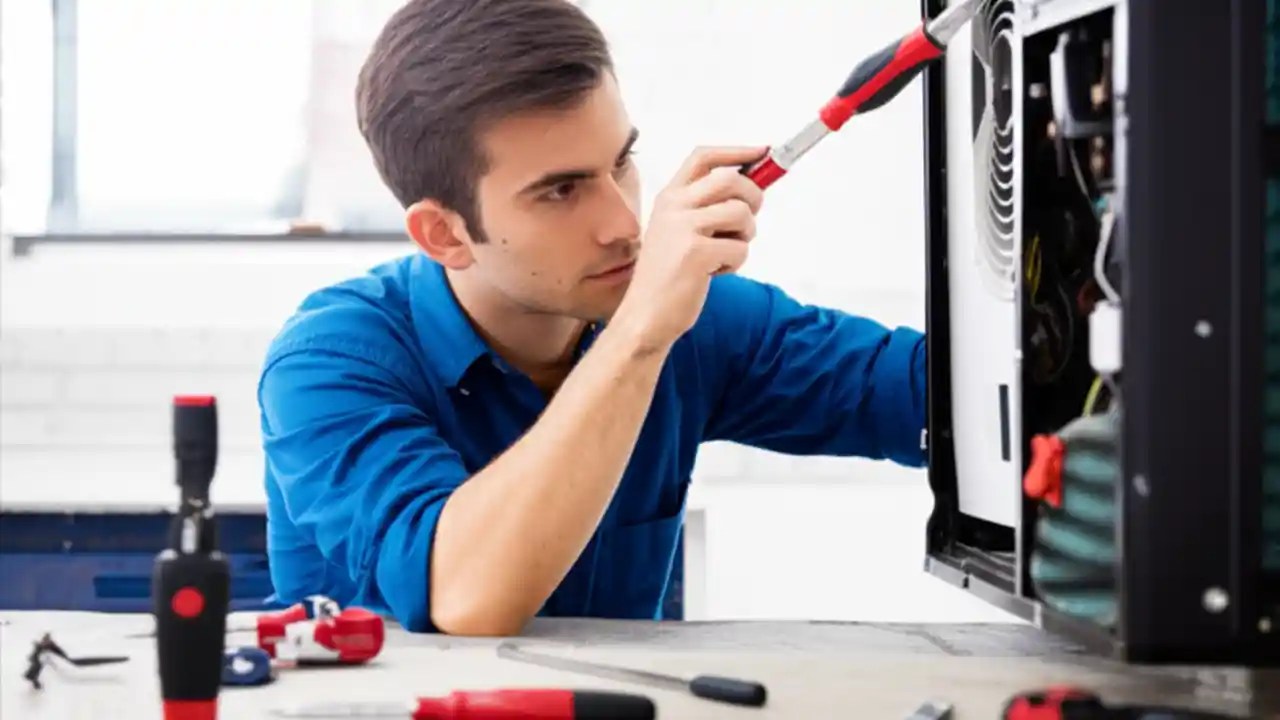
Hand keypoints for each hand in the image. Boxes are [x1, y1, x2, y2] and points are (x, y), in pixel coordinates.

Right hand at [613, 145, 766, 351]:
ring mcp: (683, 228)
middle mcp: (673, 207)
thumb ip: (706, 209)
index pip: (703, 157)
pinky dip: (736, 263)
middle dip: (754, 197)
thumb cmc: (669, 277)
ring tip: (724, 254)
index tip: (763, 153)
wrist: (644, 317)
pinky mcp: (695, 253)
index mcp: (668, 198)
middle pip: (731, 179)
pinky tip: (714, 273)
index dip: (737, 152)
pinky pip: (740, 248)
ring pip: (742, 213)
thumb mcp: (679, 233)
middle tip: (749, 221)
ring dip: (745, 236)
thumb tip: (754, 187)